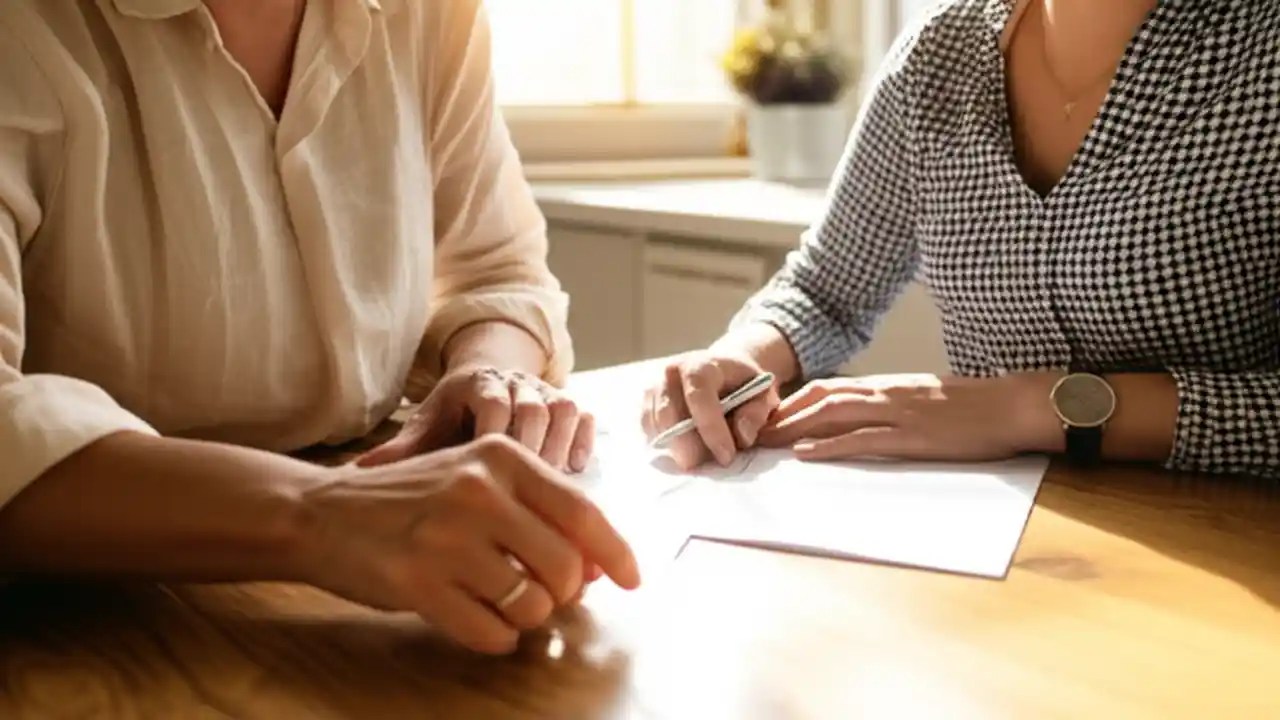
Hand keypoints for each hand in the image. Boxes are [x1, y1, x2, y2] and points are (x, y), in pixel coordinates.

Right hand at [298, 435, 638, 654]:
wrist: (323, 512)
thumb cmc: (413, 499)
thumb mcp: (475, 478)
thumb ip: (535, 510)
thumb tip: (597, 566)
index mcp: (501, 456)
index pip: (582, 511)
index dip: (616, 552)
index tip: (632, 580)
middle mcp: (478, 491)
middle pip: (565, 568)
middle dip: (562, 593)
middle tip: (540, 593)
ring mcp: (446, 538)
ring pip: (531, 605)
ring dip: (525, 617)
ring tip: (497, 600)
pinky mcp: (418, 583)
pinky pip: (490, 632)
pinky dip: (495, 637)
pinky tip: (475, 618)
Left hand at [359, 367, 593, 472]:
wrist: (486, 382)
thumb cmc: (454, 416)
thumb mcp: (428, 426)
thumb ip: (403, 450)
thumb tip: (358, 471)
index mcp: (478, 383)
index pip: (491, 404)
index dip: (495, 436)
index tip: (489, 476)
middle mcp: (517, 383)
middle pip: (532, 410)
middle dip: (531, 451)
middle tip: (525, 496)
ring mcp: (549, 392)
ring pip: (563, 413)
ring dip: (558, 451)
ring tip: (550, 494)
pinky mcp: (572, 405)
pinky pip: (585, 420)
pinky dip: (583, 444)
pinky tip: (574, 474)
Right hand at [641, 350, 780, 469]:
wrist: (720, 373)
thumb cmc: (742, 386)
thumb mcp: (761, 395)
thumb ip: (755, 414)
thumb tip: (741, 436)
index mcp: (702, 364)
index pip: (699, 394)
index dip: (711, 428)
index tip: (726, 457)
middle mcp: (671, 371)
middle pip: (669, 412)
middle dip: (689, 445)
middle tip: (707, 466)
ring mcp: (653, 386)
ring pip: (657, 425)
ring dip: (678, 448)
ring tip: (701, 457)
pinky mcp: (645, 404)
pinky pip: (649, 431)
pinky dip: (666, 446)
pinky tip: (686, 449)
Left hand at [758, 373, 1059, 461]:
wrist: (1012, 405)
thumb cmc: (973, 408)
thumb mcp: (924, 400)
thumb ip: (892, 406)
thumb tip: (864, 419)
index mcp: (887, 385)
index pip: (828, 387)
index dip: (792, 401)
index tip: (764, 416)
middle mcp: (885, 393)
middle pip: (819, 397)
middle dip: (781, 414)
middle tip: (749, 431)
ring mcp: (897, 413)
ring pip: (832, 413)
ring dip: (793, 428)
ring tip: (764, 442)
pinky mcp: (912, 436)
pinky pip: (863, 439)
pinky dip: (830, 445)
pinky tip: (806, 453)